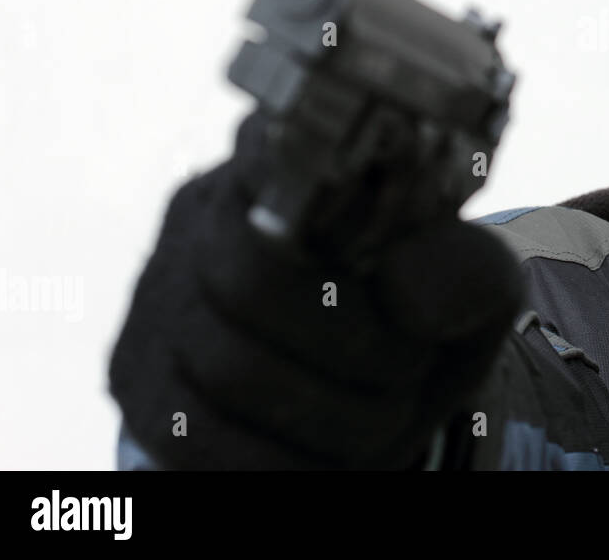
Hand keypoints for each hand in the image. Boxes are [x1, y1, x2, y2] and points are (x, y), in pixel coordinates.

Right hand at [108, 110, 522, 468]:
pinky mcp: (140, 382)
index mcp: (292, 157)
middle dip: (356, 345)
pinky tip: (330, 454)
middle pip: (254, 280)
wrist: (368, 396)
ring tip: (385, 413)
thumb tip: (409, 284)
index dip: (329, 197)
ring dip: (333, 412)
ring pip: (228, 368)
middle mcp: (208, 211)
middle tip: (412, 368)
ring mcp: (161, 295)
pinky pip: (195, 438)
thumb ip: (461, 270)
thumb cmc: (417, 319)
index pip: (278, 147)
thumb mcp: (468, 288)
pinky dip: (283, 461)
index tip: (391, 247)